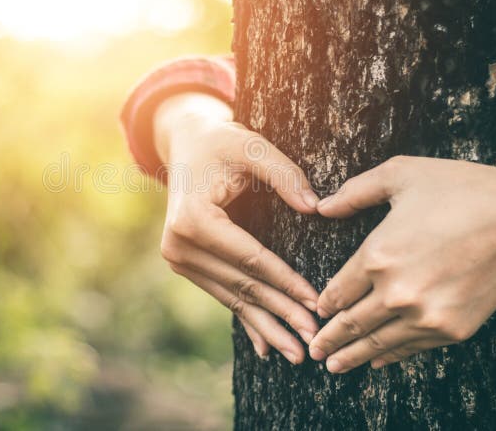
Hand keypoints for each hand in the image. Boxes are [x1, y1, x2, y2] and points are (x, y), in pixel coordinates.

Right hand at [155, 93, 320, 363]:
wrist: (184, 142)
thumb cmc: (221, 142)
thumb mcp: (253, 148)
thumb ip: (285, 175)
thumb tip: (316, 208)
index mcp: (193, 219)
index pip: (250, 258)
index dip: (286, 282)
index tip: (317, 303)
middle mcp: (179, 245)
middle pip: (242, 286)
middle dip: (281, 313)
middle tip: (315, 339)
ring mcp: (178, 258)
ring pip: (233, 298)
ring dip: (267, 326)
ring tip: (298, 353)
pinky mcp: (186, 263)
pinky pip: (223, 294)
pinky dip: (247, 319)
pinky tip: (266, 347)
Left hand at [308, 156, 495, 371]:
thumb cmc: (461, 190)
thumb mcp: (400, 174)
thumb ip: (355, 192)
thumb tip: (321, 207)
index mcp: (376, 255)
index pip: (338, 291)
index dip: (324, 304)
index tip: (317, 311)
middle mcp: (395, 292)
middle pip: (351, 323)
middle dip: (329, 339)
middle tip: (313, 351)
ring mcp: (425, 315)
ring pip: (378, 342)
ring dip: (353, 356)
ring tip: (335, 366)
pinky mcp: (453, 329)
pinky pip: (412, 348)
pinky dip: (391, 355)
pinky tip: (378, 359)